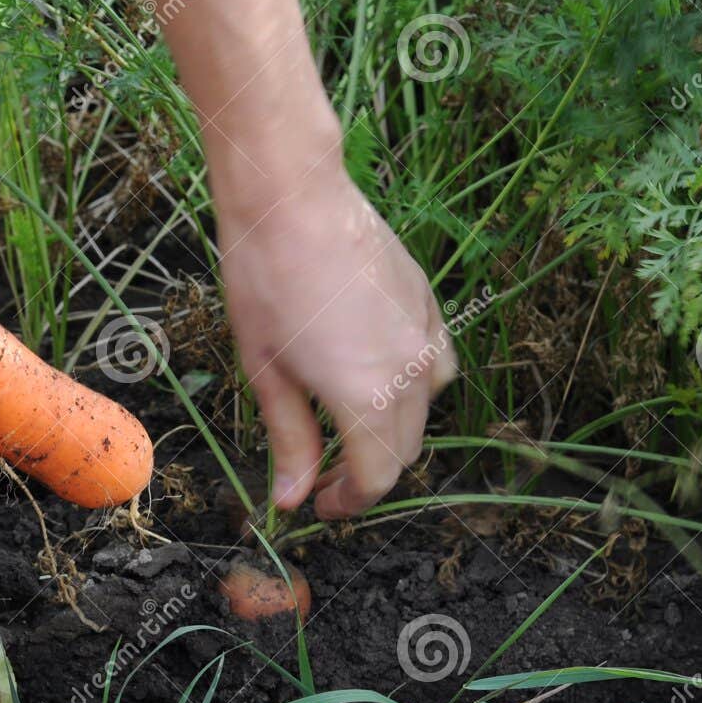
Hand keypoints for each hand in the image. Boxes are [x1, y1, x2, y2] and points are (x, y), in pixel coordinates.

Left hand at [221, 167, 453, 517]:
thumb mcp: (266, 373)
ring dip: (390, 432)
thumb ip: (289, 440)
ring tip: (344, 427)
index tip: (316, 505)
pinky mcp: (429, 303)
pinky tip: (376, 377)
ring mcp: (427, 335)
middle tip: (319, 475)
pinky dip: (413, 387)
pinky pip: (436, 363)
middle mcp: (412, 374)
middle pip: (403, 451)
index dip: (347, 503)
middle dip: (364, 474)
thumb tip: (292, 499)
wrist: (292, 197)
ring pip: (425, 410)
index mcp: (368, 399)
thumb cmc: (265, 281)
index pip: (375, 479)